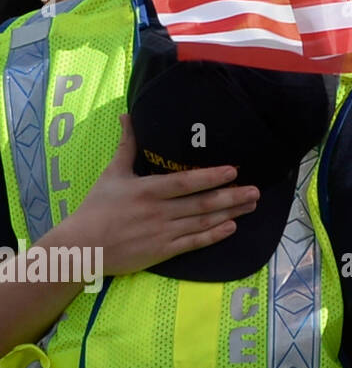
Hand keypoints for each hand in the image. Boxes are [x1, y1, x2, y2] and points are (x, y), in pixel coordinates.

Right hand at [61, 115, 259, 275]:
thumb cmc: (97, 208)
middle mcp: (158, 212)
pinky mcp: (162, 251)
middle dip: (232, 196)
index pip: (185, 182)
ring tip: (251, 205)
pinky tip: (232, 228)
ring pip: (202, 222)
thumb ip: (127, 146)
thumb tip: (128, 116)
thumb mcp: (112, 174)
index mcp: (147, 191)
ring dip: (230, 213)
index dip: (210, 177)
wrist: (80, 248)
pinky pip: (193, 243)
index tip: (234, 170)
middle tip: (256, 190)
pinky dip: (213, 236)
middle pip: (201, 204)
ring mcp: (162, 233)